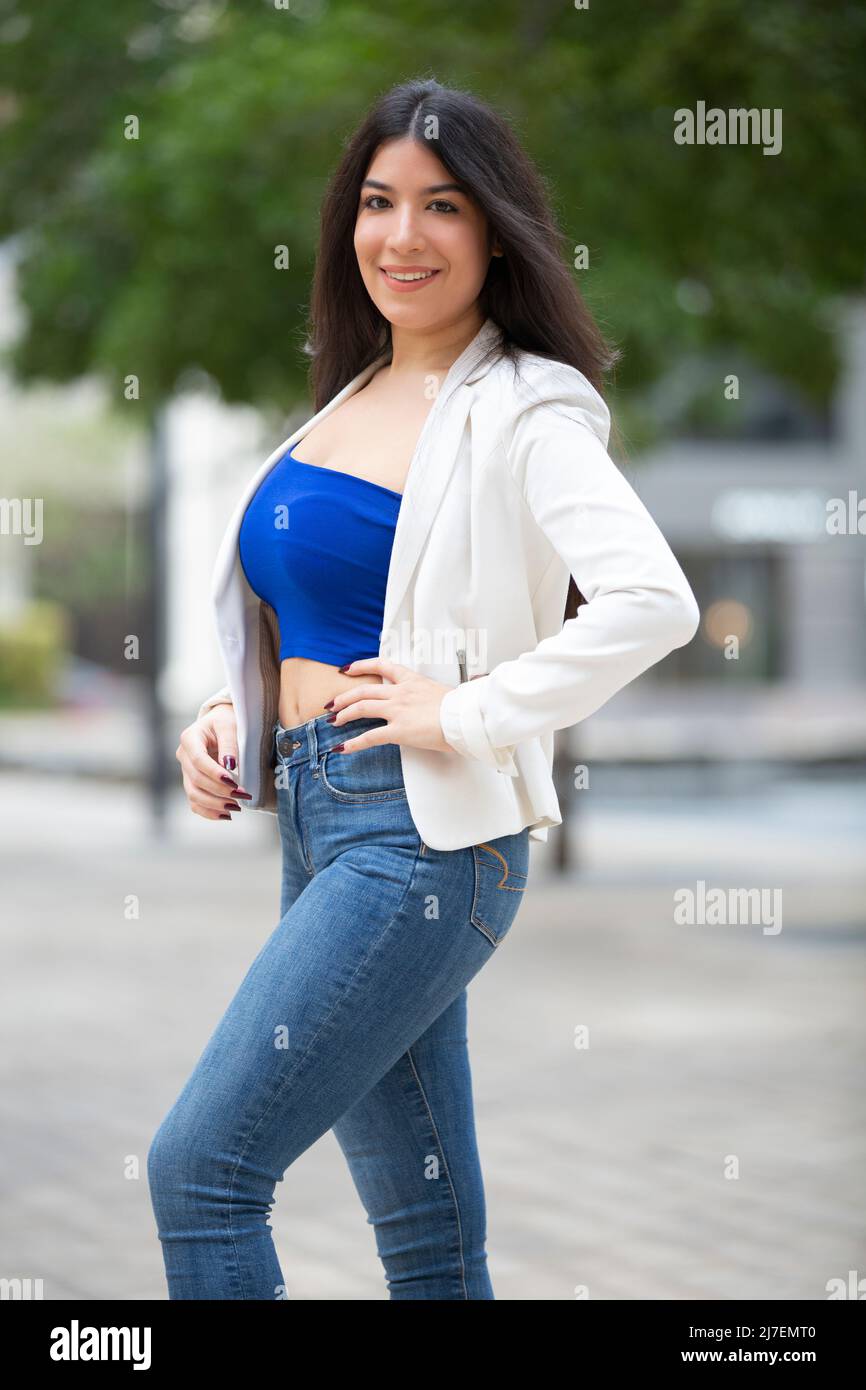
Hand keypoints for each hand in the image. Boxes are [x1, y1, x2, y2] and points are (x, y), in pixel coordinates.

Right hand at [175, 703, 252, 820]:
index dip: (213, 773)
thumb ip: (229, 744)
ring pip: (193, 794)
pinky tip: (226, 815)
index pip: (198, 759)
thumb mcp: (229, 726)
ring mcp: (186, 771)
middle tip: (242, 794)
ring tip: (236, 806)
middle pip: (196, 779)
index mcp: (189, 738)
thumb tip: (229, 765)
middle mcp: (183, 756)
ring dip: (215, 804)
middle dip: (219, 790)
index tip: (232, 781)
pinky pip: (195, 802)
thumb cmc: (226, 722)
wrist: (220, 724)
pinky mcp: (192, 783)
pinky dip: (209, 811)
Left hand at [325, 658, 451, 754]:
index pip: (382, 665)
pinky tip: (343, 748)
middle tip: (333, 704)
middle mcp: (401, 692)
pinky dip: (353, 743)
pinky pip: (370, 737)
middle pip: (364, 690)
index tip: (348, 669)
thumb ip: (429, 695)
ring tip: (333, 721)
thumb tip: (430, 702)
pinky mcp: (399, 730)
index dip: (362, 666)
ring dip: (344, 714)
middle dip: (344, 697)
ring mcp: (398, 710)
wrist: (465, 718)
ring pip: (361, 707)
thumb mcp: (441, 693)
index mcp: (412, 681)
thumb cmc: (460, 709)